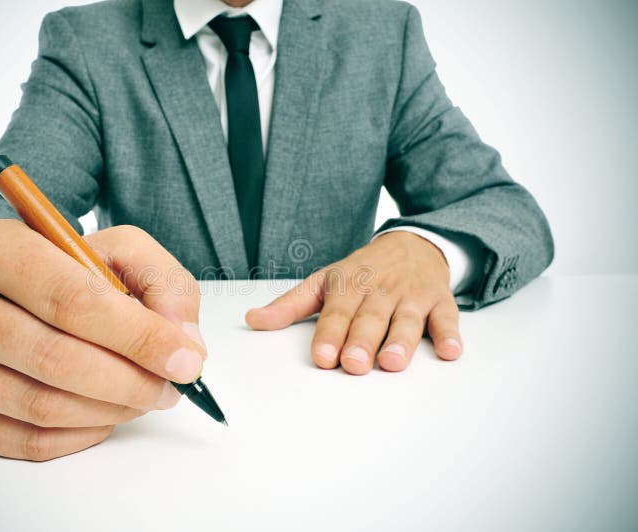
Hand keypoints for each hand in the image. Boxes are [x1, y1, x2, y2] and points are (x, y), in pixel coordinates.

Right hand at [0, 220, 205, 460]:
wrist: (12, 292)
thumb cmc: (73, 272)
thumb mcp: (124, 253)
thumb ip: (165, 286)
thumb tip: (184, 345)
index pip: (71, 300)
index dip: (137, 337)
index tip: (184, 360)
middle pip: (53, 356)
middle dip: (128, 381)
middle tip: (168, 388)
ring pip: (39, 404)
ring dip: (108, 411)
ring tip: (142, 399)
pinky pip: (22, 440)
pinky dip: (78, 436)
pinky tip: (104, 416)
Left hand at [246, 231, 461, 374]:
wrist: (412, 244)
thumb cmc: (362, 271)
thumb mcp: (324, 282)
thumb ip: (290, 305)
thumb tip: (253, 321)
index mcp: (349, 285)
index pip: (336, 311)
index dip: (329, 334)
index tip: (322, 357)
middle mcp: (380, 290)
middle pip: (371, 318)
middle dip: (362, 341)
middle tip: (354, 364)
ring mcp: (412, 296)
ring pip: (407, 320)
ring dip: (401, 341)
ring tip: (392, 362)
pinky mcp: (440, 302)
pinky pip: (447, 318)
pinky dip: (450, 335)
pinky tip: (449, 351)